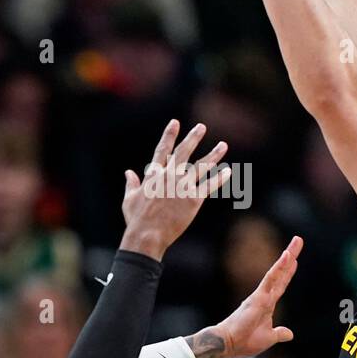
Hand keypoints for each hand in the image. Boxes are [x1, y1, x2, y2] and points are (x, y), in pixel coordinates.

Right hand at [120, 120, 229, 260]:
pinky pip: (209, 185)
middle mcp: (169, 176)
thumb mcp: (129, 199)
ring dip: (214, 155)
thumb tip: (128, 172)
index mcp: (154, 174)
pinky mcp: (193, 199)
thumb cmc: (136, 219)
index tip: (175, 122)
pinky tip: (228, 172)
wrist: (147, 235)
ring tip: (223, 145)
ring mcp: (182, 186)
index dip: (169, 135)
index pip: (163, 150)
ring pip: (201, 166)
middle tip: (201, 127)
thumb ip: (131, 183)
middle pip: (184, 152)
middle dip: (193, 138)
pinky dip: (220, 178)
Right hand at [189, 236, 301, 357]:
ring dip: (288, 256)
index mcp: (267, 304)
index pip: (281, 284)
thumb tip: (289, 334)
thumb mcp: (269, 337)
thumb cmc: (245, 341)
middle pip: (281, 273)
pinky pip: (271, 279)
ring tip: (297, 241)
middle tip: (298, 240)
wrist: (229, 345)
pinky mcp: (258, 297)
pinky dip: (279, 267)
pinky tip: (286, 256)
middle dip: (291, 256)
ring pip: (277, 272)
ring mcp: (262, 295)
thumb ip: (279, 333)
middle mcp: (264, 296)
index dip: (288, 271)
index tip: (295, 259)